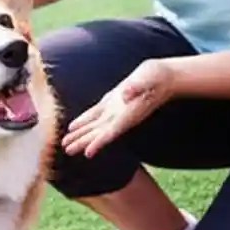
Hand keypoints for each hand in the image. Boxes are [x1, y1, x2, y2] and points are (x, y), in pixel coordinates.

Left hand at [61, 59, 178, 157]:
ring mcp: (116, 110)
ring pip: (95, 126)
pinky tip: (73, 127)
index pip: (112, 132)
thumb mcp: (148, 79)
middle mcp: (121, 116)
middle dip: (84, 142)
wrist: (164, 76)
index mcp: (129, 114)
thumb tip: (126, 94)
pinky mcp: (113, 102)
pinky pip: (95, 114)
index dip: (100, 143)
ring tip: (65, 145)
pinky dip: (84, 121)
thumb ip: (137, 87)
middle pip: (99, 133)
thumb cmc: (157, 77)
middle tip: (66, 150)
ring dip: (80, 135)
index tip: (88, 154)